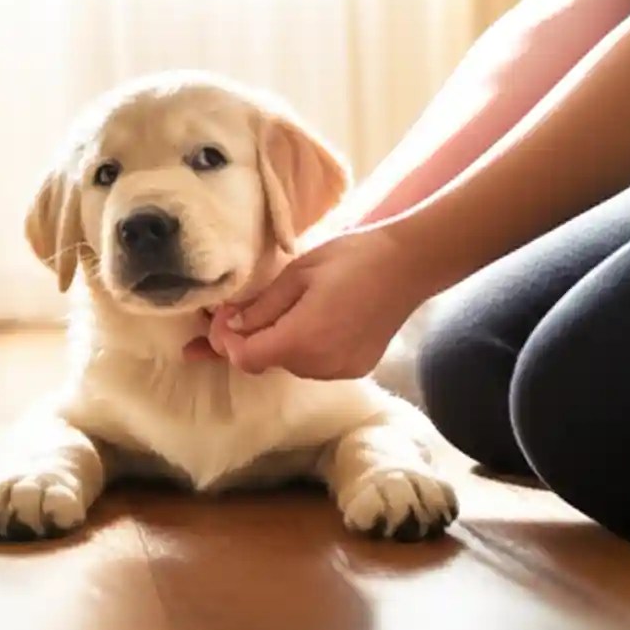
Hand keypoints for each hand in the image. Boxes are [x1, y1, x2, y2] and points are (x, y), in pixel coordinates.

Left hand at [209, 227, 426, 378]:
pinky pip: (315, 365)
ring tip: (281, 312)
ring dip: (278, 344)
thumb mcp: (298, 272)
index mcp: (302, 338)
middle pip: (266, 362)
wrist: (408, 266)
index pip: (246, 357)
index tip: (221, 319)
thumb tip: (229, 325)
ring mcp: (340, 371)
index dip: (226, 342)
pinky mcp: (355, 369)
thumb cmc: (352, 258)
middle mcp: (319, 364)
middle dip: (249, 340)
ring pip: (290, 365)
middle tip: (238, 313)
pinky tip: (311, 322)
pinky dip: (305, 348)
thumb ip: (262, 305)